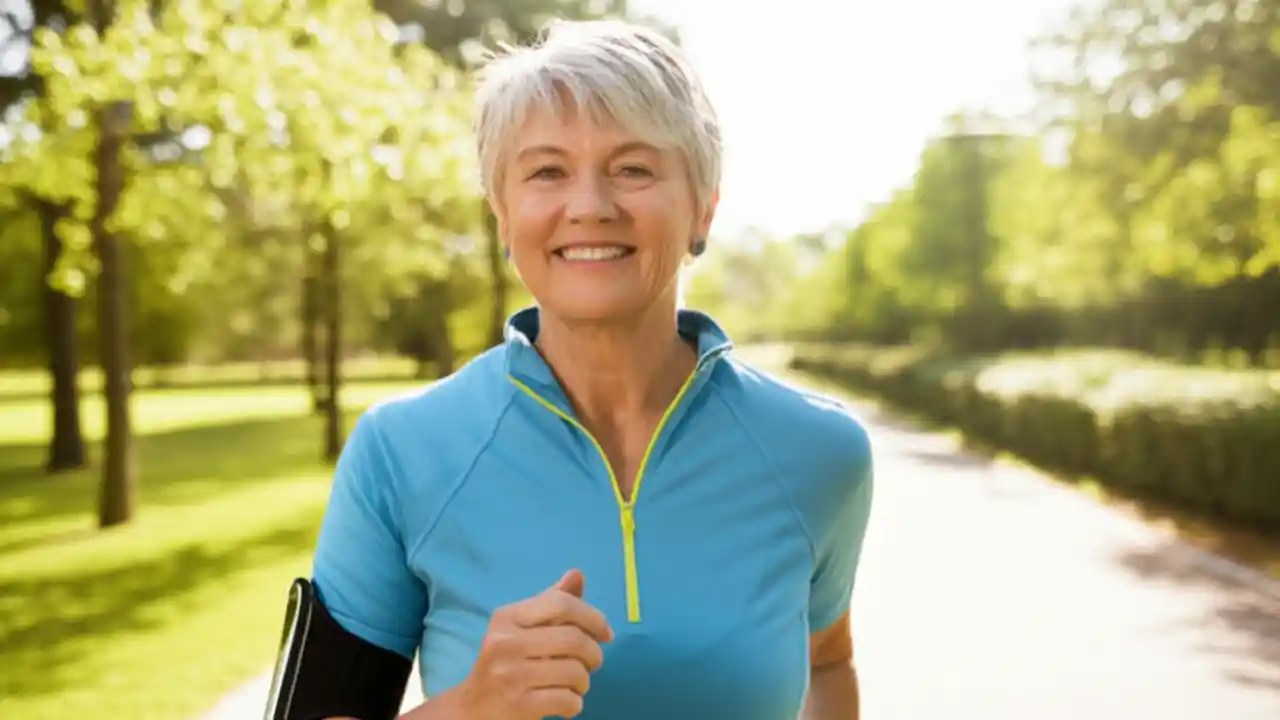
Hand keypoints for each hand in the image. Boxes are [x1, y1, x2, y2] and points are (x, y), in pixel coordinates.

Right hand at [454, 569, 613, 718]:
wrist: (473, 708)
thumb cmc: (506, 662)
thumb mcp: (521, 628)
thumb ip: (550, 603)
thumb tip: (577, 574)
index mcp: (507, 617)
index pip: (561, 604)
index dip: (592, 617)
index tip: (606, 633)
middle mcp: (505, 642)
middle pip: (573, 639)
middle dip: (594, 653)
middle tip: (592, 663)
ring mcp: (510, 675)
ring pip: (574, 671)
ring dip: (584, 681)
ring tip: (576, 684)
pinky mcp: (518, 706)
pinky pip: (567, 700)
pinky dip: (575, 703)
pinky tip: (566, 703)